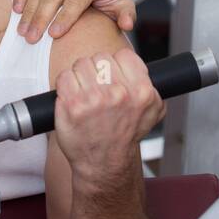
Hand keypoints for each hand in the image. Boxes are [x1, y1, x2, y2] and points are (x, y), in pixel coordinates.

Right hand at [13, 0, 135, 42]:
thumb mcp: (121, 4)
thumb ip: (126, 14)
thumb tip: (127, 24)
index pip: (76, 0)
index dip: (64, 17)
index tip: (53, 35)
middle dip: (40, 19)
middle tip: (31, 38)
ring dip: (28, 11)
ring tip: (22, 31)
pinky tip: (17, 10)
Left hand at [53, 49, 163, 186]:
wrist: (104, 163)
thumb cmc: (124, 137)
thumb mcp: (153, 113)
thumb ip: (154, 90)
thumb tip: (147, 71)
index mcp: (141, 92)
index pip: (124, 55)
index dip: (117, 64)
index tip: (113, 75)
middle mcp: (118, 93)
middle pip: (101, 58)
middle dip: (97, 69)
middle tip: (97, 86)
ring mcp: (94, 99)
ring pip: (81, 64)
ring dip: (80, 75)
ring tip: (84, 92)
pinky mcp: (72, 105)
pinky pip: (64, 76)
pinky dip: (65, 84)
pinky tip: (72, 97)